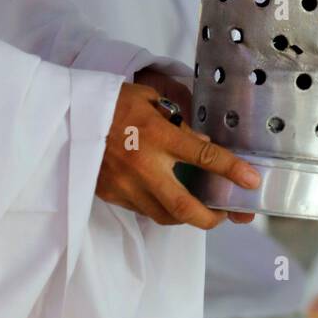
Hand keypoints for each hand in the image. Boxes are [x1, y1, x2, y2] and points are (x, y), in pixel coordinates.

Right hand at [96, 75, 260, 227]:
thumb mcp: (149, 100)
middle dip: (211, 217)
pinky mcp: (111, 195)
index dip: (231, 170)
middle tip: (226, 215)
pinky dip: (160, 208)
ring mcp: (125, 185)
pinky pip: (143, 209)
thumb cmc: (111, 101)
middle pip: (185, 206)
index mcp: (157, 135)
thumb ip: (177, 121)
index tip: (251, 180)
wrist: (66, 116)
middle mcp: (144, 165)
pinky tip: (167, 198)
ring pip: (164, 215)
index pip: (203, 155)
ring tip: (200, 209)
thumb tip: (201, 141)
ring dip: (186, 216)